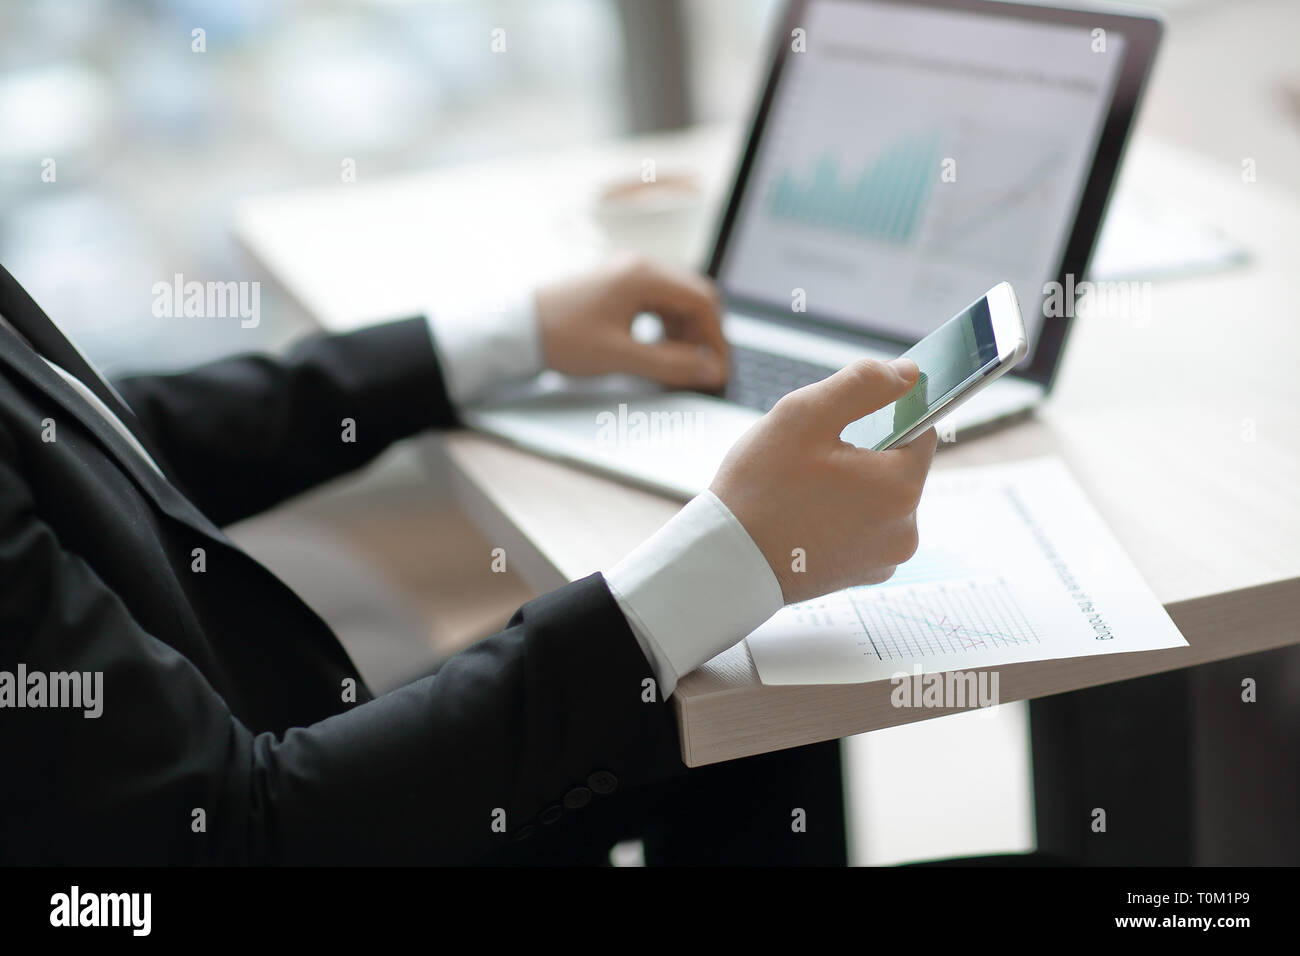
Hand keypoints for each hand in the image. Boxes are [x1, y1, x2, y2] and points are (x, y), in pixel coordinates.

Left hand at [534, 255, 727, 388]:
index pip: (702, 300)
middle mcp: (639, 267)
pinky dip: (665, 328)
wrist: (515, 327)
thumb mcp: (620, 356)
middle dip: (703, 335)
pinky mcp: (616, 286)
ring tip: (680, 366)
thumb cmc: (562, 337)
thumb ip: (670, 364)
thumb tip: (711, 371)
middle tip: (703, 370)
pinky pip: (656, 303)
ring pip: (675, 301)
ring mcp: (627, 274)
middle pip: (693, 297)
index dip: (717, 338)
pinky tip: (658, 352)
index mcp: (644, 276)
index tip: (718, 369)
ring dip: (685, 333)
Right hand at [709, 358, 937, 603]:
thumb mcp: (804, 415)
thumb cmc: (759, 489)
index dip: (888, 413)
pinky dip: (844, 516)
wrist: (726, 562)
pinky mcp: (864, 574)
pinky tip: (806, 515)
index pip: (921, 430)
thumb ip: (863, 384)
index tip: (852, 414)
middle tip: (812, 457)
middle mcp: (906, 529)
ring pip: (881, 497)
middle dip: (863, 452)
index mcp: (900, 487)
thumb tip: (909, 373)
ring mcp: (886, 558)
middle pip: (899, 466)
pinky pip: (866, 529)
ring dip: (854, 485)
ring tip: (805, 488)